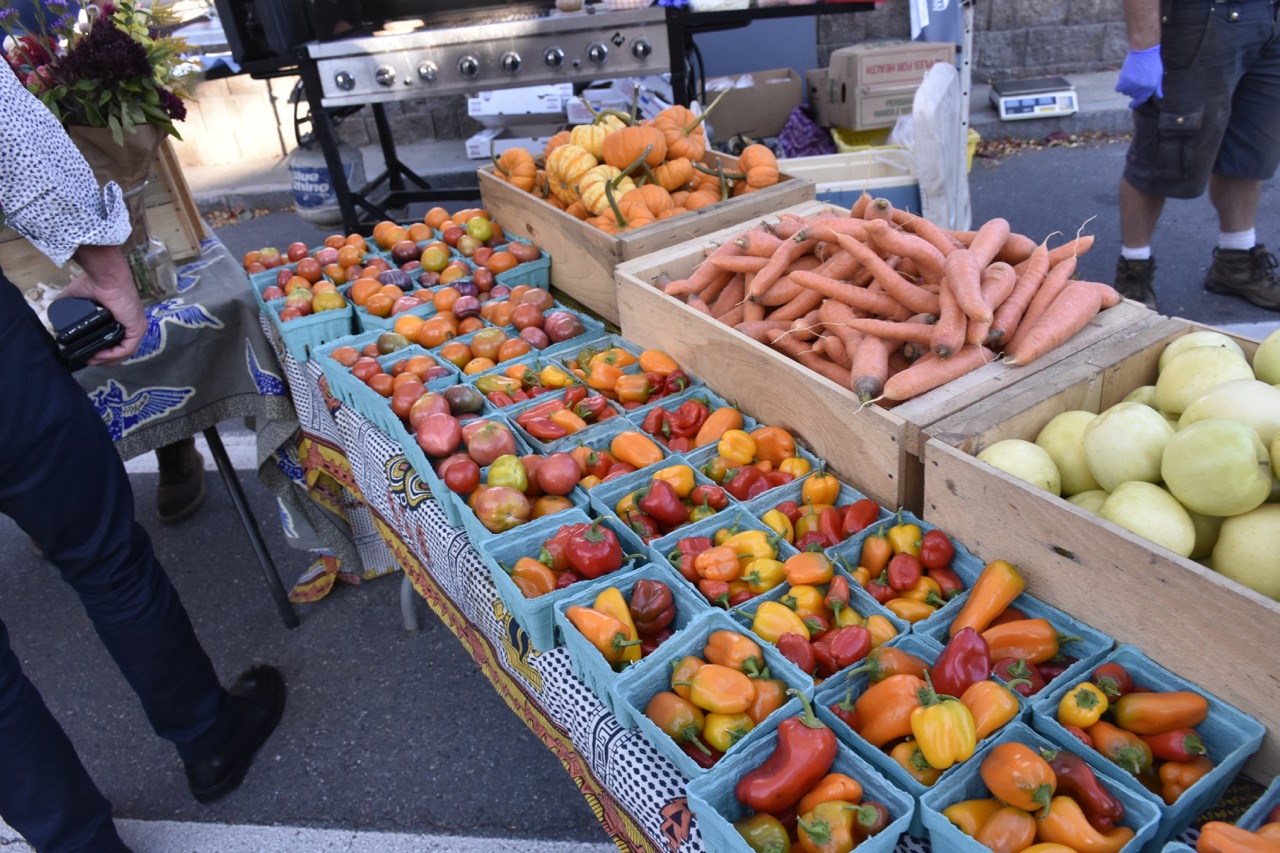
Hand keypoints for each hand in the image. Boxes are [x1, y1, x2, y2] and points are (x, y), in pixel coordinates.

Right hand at [60, 244, 145, 365]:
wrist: (106, 277)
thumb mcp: (78, 298)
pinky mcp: (137, 328)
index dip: (103, 351)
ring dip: (107, 360)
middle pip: (121, 351)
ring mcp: (137, 327)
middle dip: (104, 360)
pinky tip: (99, 356)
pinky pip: (126, 349)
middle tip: (88, 361)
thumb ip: (68, 307)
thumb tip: (55, 316)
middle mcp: (131, 324)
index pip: (116, 341)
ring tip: (91, 360)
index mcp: (122, 319)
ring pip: (124, 352)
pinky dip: (112, 355)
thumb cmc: (96, 283)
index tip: (88, 355)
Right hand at [1116, 45, 1162, 107]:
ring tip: (1131, 76)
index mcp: (1150, 87)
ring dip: (1126, 86)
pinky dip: (1120, 85)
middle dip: (1133, 89)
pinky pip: (1119, 89)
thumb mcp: (1158, 75)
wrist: (1144, 51)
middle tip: (1136, 78)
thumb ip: (1157, 87)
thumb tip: (1160, 96)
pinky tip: (1124, 78)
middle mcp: (1141, 88)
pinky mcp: (1124, 80)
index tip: (1130, 105)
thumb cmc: (1152, 62)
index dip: (1135, 103)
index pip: (1141, 99)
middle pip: (1132, 95)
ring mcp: (1133, 85)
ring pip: (1125, 92)